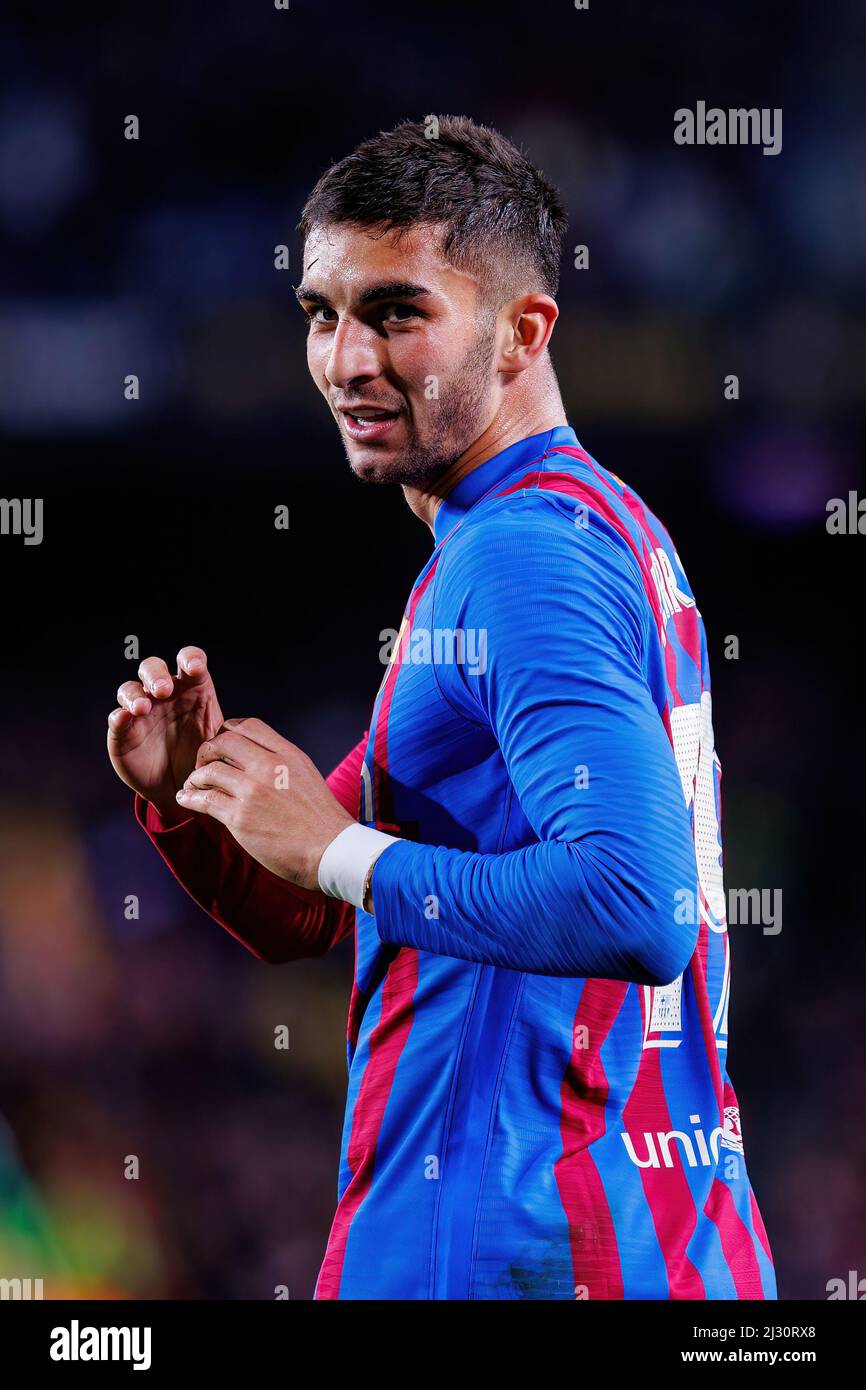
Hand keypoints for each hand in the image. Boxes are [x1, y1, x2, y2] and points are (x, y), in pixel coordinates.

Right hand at [107, 646, 223, 822]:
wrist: (183, 788)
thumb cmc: (204, 756)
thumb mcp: (219, 742)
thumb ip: (225, 731)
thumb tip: (235, 730)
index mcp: (191, 688)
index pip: (188, 660)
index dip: (190, 658)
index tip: (194, 668)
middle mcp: (163, 694)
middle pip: (153, 668)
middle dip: (157, 675)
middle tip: (163, 690)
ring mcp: (141, 711)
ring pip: (130, 689)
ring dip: (135, 695)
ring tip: (142, 708)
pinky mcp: (123, 731)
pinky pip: (117, 718)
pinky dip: (120, 716)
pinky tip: (125, 719)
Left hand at [175, 718, 354, 889]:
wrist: (330, 850)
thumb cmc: (320, 818)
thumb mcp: (306, 774)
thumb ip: (280, 761)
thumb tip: (253, 757)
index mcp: (287, 754)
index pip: (247, 725)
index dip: (227, 730)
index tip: (221, 744)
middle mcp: (269, 767)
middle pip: (222, 742)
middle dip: (206, 751)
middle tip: (203, 764)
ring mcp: (253, 791)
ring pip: (209, 770)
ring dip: (195, 777)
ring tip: (193, 784)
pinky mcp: (240, 817)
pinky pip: (205, 799)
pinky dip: (190, 797)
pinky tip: (186, 798)